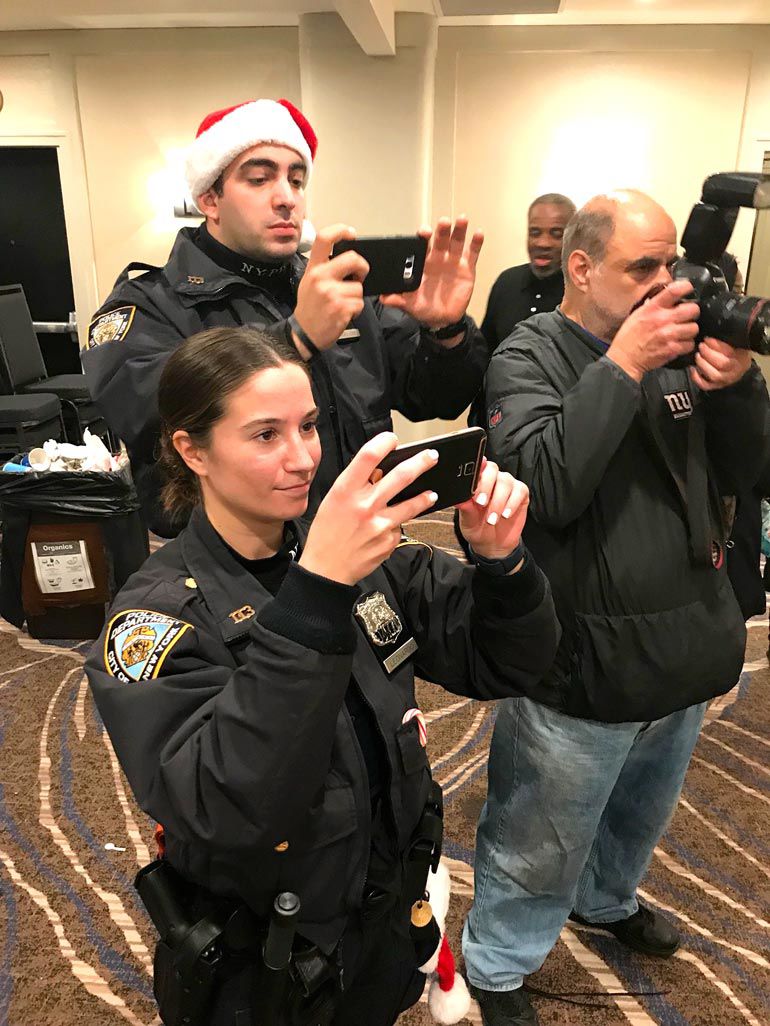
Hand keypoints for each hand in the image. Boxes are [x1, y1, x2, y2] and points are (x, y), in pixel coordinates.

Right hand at [292, 224, 368, 356]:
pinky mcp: (341, 308)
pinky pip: (360, 303)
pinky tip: (345, 313)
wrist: (304, 334)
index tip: (351, 234)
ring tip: (344, 303)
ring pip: (359, 287)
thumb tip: (346, 258)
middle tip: (360, 276)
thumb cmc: (309, 307)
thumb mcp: (309, 282)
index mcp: (313, 267)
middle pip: (353, 259)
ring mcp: (331, 292)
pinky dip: (356, 310)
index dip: (341, 231)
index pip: (324, 238)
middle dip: (363, 267)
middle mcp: (321, 277)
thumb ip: (324, 268)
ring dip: (356, 296)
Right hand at [299, 433, 437, 584]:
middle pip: (400, 476)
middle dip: (421, 462)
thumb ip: (355, 486)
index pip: (368, 456)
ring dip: (425, 496)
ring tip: (431, 492)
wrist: (326, 569)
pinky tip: (389, 527)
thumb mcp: (332, 502)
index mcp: (344, 491)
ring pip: (412, 504)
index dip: (384, 442)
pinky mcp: (389, 541)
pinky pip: (400, 526)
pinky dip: (398, 524)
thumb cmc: (326, 533)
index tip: (393, 439)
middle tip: (432, 456)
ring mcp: (379, 525)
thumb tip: (379, 471)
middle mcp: (364, 505)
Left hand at [380, 216, 483, 339]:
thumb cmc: (424, 309)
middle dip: (442, 229)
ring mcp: (453, 261)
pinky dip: (476, 243)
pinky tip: (478, 233)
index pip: (422, 245)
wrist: (442, 320)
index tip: (425, 232)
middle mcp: (438, 258)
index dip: (423, 237)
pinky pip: (472, 253)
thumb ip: (397, 300)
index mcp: (423, 263)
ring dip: (459, 230)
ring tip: (462, 220)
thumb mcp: (409, 305)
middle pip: (440, 239)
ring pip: (456, 241)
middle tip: (443, 222)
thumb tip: (384, 298)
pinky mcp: (467, 268)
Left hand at [457, 458, 528, 561]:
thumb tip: (458, 499)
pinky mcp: (521, 493)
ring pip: (505, 482)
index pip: (477, 467)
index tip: (473, 483)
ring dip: (498, 502)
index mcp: (477, 480)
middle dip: (486, 486)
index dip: (476, 471)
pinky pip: (519, 491)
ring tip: (492, 519)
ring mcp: (508, 484)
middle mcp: (493, 478)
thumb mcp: (467, 519)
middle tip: (481, 504)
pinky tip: (505, 515)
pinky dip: (512, 504)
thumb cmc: (478, 527)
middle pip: (492, 469)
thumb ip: (465, 506)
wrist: (493, 543)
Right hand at [606, 280, 698, 380]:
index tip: (689, 288)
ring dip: (689, 330)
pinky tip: (678, 344)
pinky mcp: (672, 349)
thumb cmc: (629, 336)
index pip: (675, 290)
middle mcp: (663, 319)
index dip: (686, 287)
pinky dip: (686, 345)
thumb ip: (655, 304)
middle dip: (692, 312)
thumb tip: (670, 296)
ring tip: (682, 332)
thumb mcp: (638, 313)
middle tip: (686, 316)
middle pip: (693, 310)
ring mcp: (669, 335)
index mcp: (653, 308)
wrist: (625, 358)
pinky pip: (690, 344)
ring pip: (693, 328)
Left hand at [690, 336, 751, 390]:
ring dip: (703, 364)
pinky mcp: (716, 386)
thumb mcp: (735, 343)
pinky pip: (706, 385)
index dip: (716, 345)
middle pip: (722, 364)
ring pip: (714, 375)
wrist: (739, 367)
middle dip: (708, 353)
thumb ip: (727, 339)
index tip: (707, 339)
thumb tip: (713, 331)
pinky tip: (692, 368)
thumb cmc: (735, 351)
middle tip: (701, 346)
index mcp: (741, 357)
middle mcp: (735, 370)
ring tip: (697, 355)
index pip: (730, 352)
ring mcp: (725, 380)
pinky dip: (697, 378)